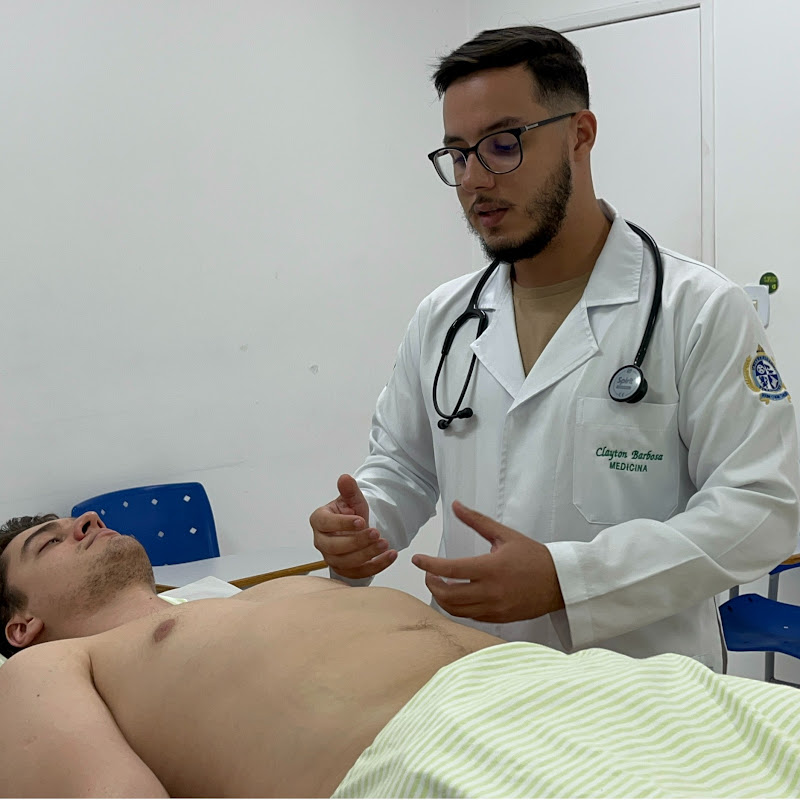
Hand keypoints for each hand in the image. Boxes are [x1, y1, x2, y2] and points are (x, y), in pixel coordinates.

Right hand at [310, 474, 396, 578]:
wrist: (358, 528)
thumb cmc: (351, 513)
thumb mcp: (352, 499)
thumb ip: (349, 490)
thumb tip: (345, 478)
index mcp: (319, 520)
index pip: (325, 523)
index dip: (342, 524)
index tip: (361, 521)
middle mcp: (321, 541)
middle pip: (333, 547)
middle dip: (357, 541)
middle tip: (376, 533)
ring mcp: (331, 558)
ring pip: (345, 562)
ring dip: (367, 555)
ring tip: (385, 544)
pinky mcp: (345, 570)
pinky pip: (360, 573)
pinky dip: (377, 566)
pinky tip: (391, 555)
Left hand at [411, 501, 563, 622]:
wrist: (560, 583)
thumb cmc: (533, 556)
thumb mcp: (505, 534)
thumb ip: (477, 521)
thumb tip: (455, 505)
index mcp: (490, 568)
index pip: (450, 570)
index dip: (429, 565)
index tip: (417, 559)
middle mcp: (490, 592)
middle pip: (447, 596)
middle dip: (431, 584)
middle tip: (429, 572)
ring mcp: (494, 608)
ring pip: (455, 610)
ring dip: (441, 598)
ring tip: (440, 583)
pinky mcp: (498, 619)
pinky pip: (469, 616)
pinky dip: (457, 607)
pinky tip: (457, 594)